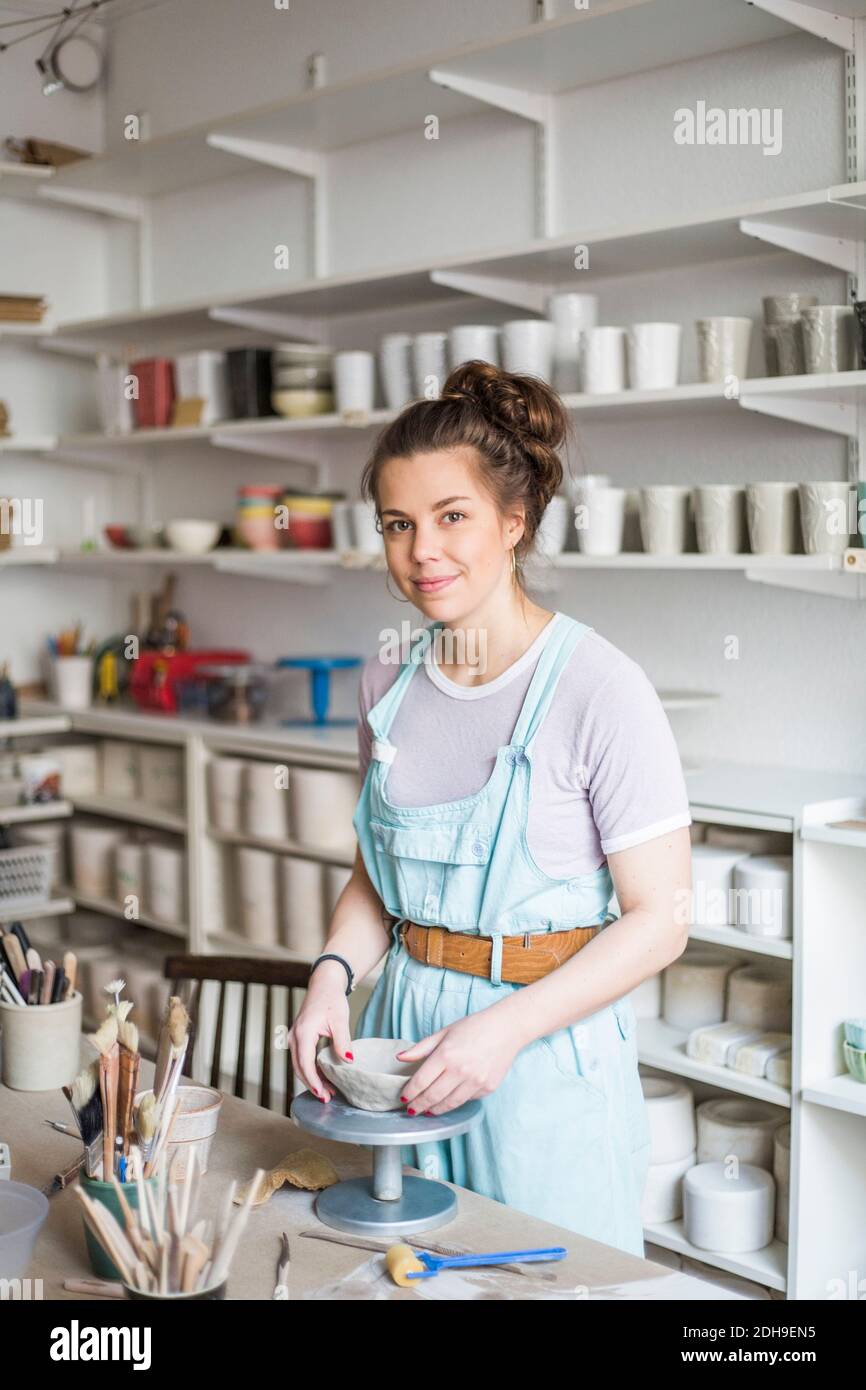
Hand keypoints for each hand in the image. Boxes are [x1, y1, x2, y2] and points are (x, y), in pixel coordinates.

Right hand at [288, 961, 353, 1102]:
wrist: (324, 984)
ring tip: (328, 1091)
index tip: (323, 1095)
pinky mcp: (299, 1038)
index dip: (314, 1081)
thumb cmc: (331, 999)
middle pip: (299, 1068)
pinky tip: (323, 1077)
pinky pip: (302, 1058)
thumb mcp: (340, 1020)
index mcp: (303, 1033)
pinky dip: (311, 1070)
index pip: (305, 1064)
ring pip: (299, 1065)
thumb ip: (342, 1041)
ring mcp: (294, 1037)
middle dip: (312, 1084)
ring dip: (311, 1078)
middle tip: (327, 1099)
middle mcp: (294, 1036)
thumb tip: (348, 1062)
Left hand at [395, 1009, 521, 1115]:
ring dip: (435, 1109)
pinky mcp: (487, 1088)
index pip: (421, 1081)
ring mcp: (475, 1082)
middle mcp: (460, 1071)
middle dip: (419, 1106)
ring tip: (427, 1110)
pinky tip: (449, 1099)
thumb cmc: (474, 1027)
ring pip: (449, 1103)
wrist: (507, 1029)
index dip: (410, 1092)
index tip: (404, 1097)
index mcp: (446, 1055)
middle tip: (411, 1110)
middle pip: (432, 1096)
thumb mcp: (444, 1032)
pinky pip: (467, 1100)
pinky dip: (456, 1101)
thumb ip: (421, 1048)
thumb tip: (400, 1058)